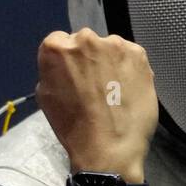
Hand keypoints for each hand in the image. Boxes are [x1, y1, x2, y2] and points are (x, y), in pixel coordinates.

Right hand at [35, 28, 157, 184]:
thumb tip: (65, 66)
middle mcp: (85, 39)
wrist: (109, 147)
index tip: (72, 77)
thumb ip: (53, 71)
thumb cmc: (72, 126)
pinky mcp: (139, 54)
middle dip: (87, 58)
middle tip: (93, 84)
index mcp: (56, 48)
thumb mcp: (45, 96)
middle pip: (85, 42)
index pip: (58, 42)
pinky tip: (127, 89)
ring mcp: (115, 45)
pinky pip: (130, 56)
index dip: (65, 62)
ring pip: (109, 48)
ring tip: (113, 89)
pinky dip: (128, 68)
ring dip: (109, 62)